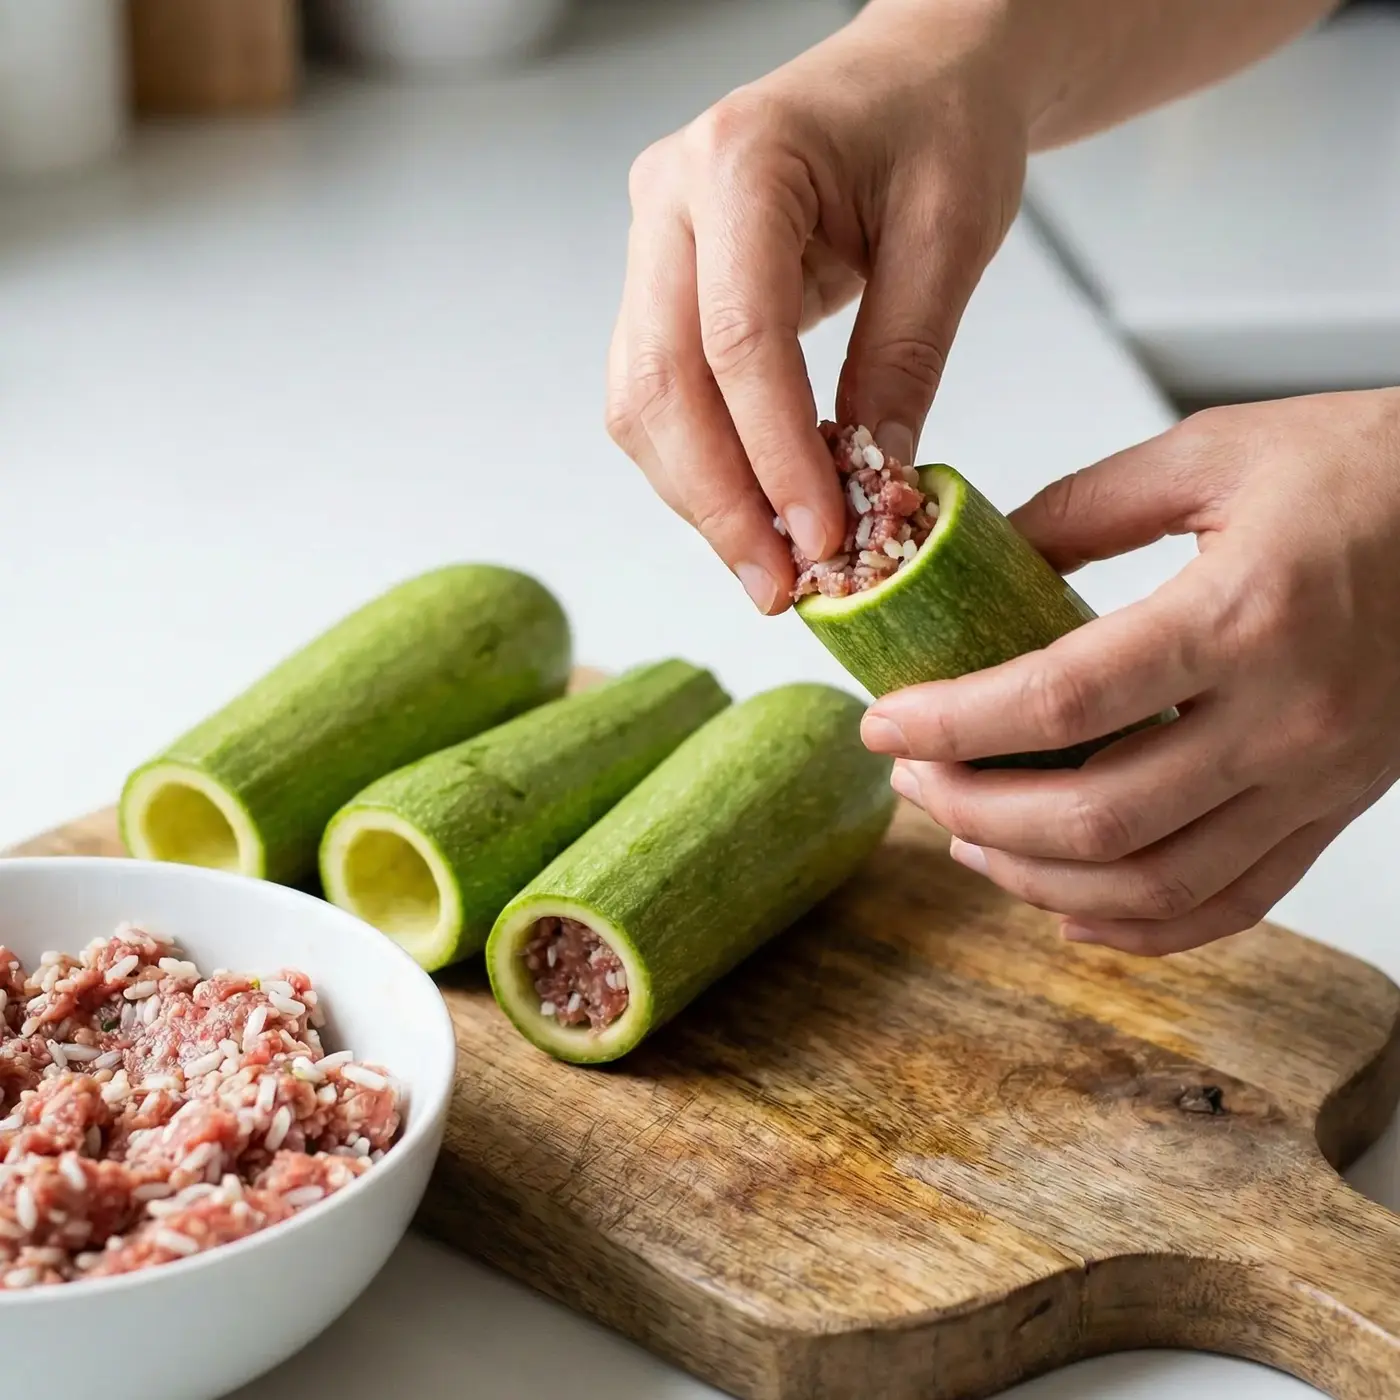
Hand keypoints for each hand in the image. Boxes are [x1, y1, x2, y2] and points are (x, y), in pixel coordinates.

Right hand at [604, 1, 1027, 612]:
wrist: (911, 76)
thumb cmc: (939, 125)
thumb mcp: (951, 233)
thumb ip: (903, 358)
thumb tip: (869, 484)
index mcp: (740, 161)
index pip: (738, 339)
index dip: (775, 454)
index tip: (822, 539)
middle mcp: (667, 200)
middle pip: (660, 383)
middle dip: (718, 501)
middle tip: (777, 587)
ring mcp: (651, 244)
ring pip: (640, 402)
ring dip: (700, 498)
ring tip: (768, 569)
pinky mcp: (660, 288)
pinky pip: (658, 397)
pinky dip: (701, 467)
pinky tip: (753, 513)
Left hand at [861, 389, 1399, 954]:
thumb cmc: (1372, 469)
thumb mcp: (1212, 453)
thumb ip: (1082, 508)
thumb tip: (981, 558)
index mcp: (1244, 616)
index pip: (1062, 700)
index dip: (952, 722)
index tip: (884, 719)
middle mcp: (1285, 720)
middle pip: (1096, 818)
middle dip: (974, 808)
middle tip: (909, 774)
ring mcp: (1316, 782)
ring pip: (1150, 884)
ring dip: (1034, 875)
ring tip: (964, 835)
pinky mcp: (1332, 811)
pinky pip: (1228, 906)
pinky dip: (1136, 926)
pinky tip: (1066, 905)